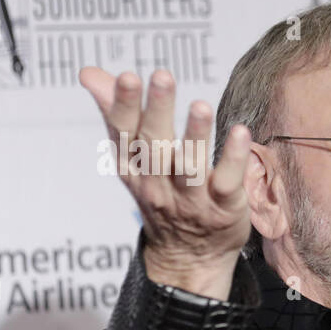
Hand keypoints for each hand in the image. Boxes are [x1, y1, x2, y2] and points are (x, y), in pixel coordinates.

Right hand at [80, 66, 252, 297]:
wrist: (189, 256)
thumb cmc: (162, 193)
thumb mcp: (134, 159)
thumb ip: (116, 114)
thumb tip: (89, 73)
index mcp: (133, 168)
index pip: (124, 134)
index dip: (124, 106)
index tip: (128, 77)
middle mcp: (157, 184)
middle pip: (154, 146)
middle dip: (157, 110)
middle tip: (162, 76)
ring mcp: (191, 199)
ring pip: (189, 167)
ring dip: (195, 136)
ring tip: (201, 105)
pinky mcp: (223, 208)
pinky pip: (226, 183)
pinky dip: (234, 159)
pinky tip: (240, 133)